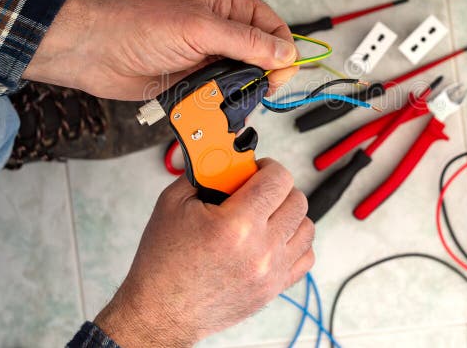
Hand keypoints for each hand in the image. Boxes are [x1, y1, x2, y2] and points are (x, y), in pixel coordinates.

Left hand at [24, 0, 298, 99]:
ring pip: (244, 77)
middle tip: (259, 88)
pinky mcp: (196, 78)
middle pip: (263, 55)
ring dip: (240, 89)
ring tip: (229, 93)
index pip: (272, 27)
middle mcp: (221, 28)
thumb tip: (282, 52)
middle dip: (263, 73)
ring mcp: (209, 54)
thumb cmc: (135, 26)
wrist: (98, 52)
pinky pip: (222, 93)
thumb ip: (245, 41)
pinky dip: (221, 101)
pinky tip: (213, 102)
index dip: (281, 51)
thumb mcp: (199, 29)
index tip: (279, 74)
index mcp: (226, 4)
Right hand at [94, 159, 314, 346]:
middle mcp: (260, 249)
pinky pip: (306, 257)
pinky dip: (295, 243)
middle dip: (277, 188)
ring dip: (289, 214)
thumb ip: (202, 173)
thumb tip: (221, 155)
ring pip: (307, 227)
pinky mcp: (273, 288)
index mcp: (236, 225)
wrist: (160, 311)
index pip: (278, 178)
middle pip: (297, 200)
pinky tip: (274, 239)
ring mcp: (271, 271)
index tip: (256, 169)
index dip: (268, 166)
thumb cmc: (163, 264)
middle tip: (257, 190)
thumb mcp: (172, 204)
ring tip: (266, 214)